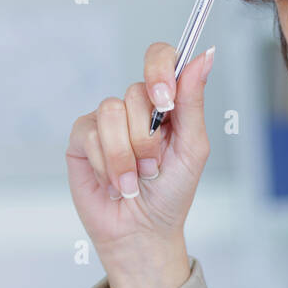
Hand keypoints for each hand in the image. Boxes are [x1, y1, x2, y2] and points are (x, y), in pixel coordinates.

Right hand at [65, 42, 215, 265]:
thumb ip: (193, 102)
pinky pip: (91, 135)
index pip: (159, 58)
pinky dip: (108, 166)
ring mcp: (105, 121)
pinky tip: (115, 184)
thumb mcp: (192, 148)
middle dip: (147, 139)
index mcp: (164, 104)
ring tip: (134, 182)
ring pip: (111, 113)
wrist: (142, 231)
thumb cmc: (171, 193)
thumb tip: (206, 56)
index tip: (165, 100)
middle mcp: (133, 107)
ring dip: (127, 157)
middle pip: (135, 92)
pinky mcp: (82, 139)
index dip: (160, 70)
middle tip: (153, 168)